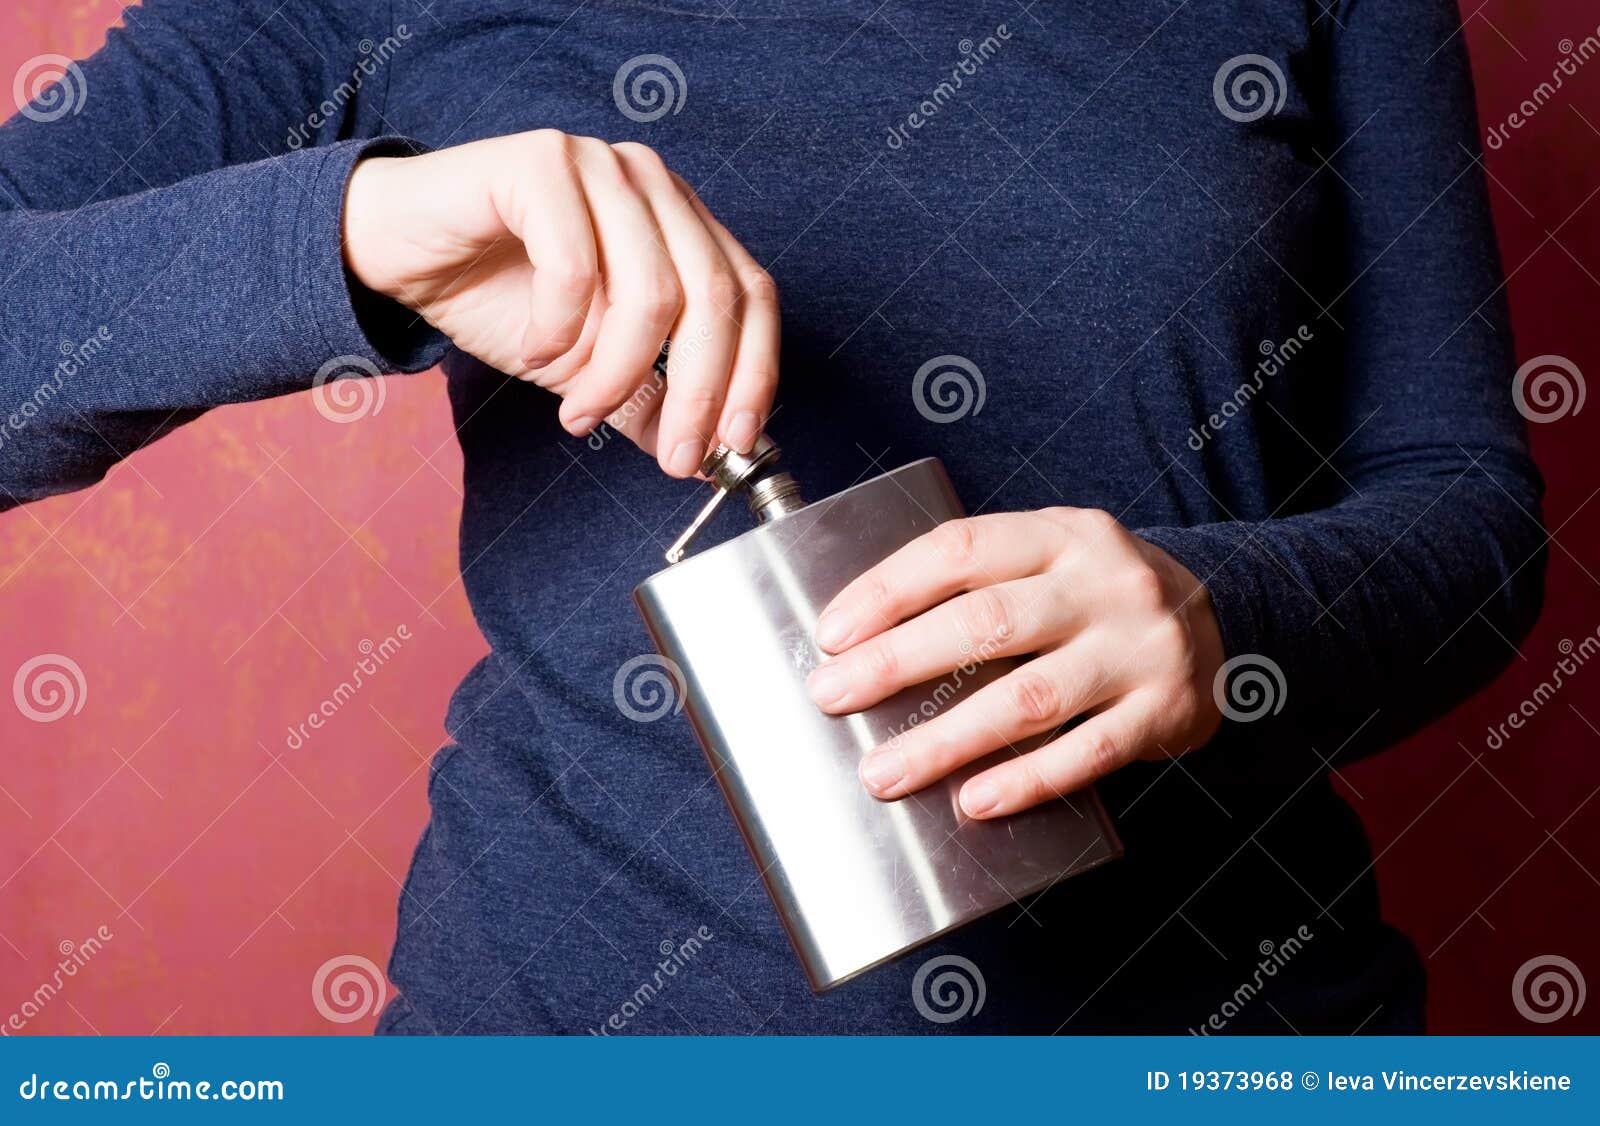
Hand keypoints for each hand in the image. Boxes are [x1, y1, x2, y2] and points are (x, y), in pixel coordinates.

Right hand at [342, 131, 777, 475]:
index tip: (736, 443)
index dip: (754, 373)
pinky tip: (536, 349)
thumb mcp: (589, 368)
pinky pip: (575, 266)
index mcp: (680, 222)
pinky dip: (559, 329)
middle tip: (672, 456)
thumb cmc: (499, 296)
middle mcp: (652, 184)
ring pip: (650, 291)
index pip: (752, 295)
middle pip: (713, 296)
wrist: (398, 251)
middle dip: (698, 392)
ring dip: (616, 373)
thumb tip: (707, 458)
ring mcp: (601, 165)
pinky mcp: (542, 162)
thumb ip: (648, 401)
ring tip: (579, 412)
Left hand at [805, 508, 1225, 818]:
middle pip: (985, 623)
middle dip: (896, 663)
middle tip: (831, 696)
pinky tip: (973, 800)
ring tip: (884, 772)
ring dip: (945, 740)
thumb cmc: (1098, 597)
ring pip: (1029, 697)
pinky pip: (1087, 753)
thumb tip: (865, 639)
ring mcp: (1138, 648)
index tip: (832, 633)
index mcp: (1061, 535)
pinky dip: (1026, 779)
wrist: (1225, 620)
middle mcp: (1103, 584)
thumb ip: (980, 583)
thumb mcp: (1051, 558)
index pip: (960, 550)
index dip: (888, 590)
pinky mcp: (1164, 711)